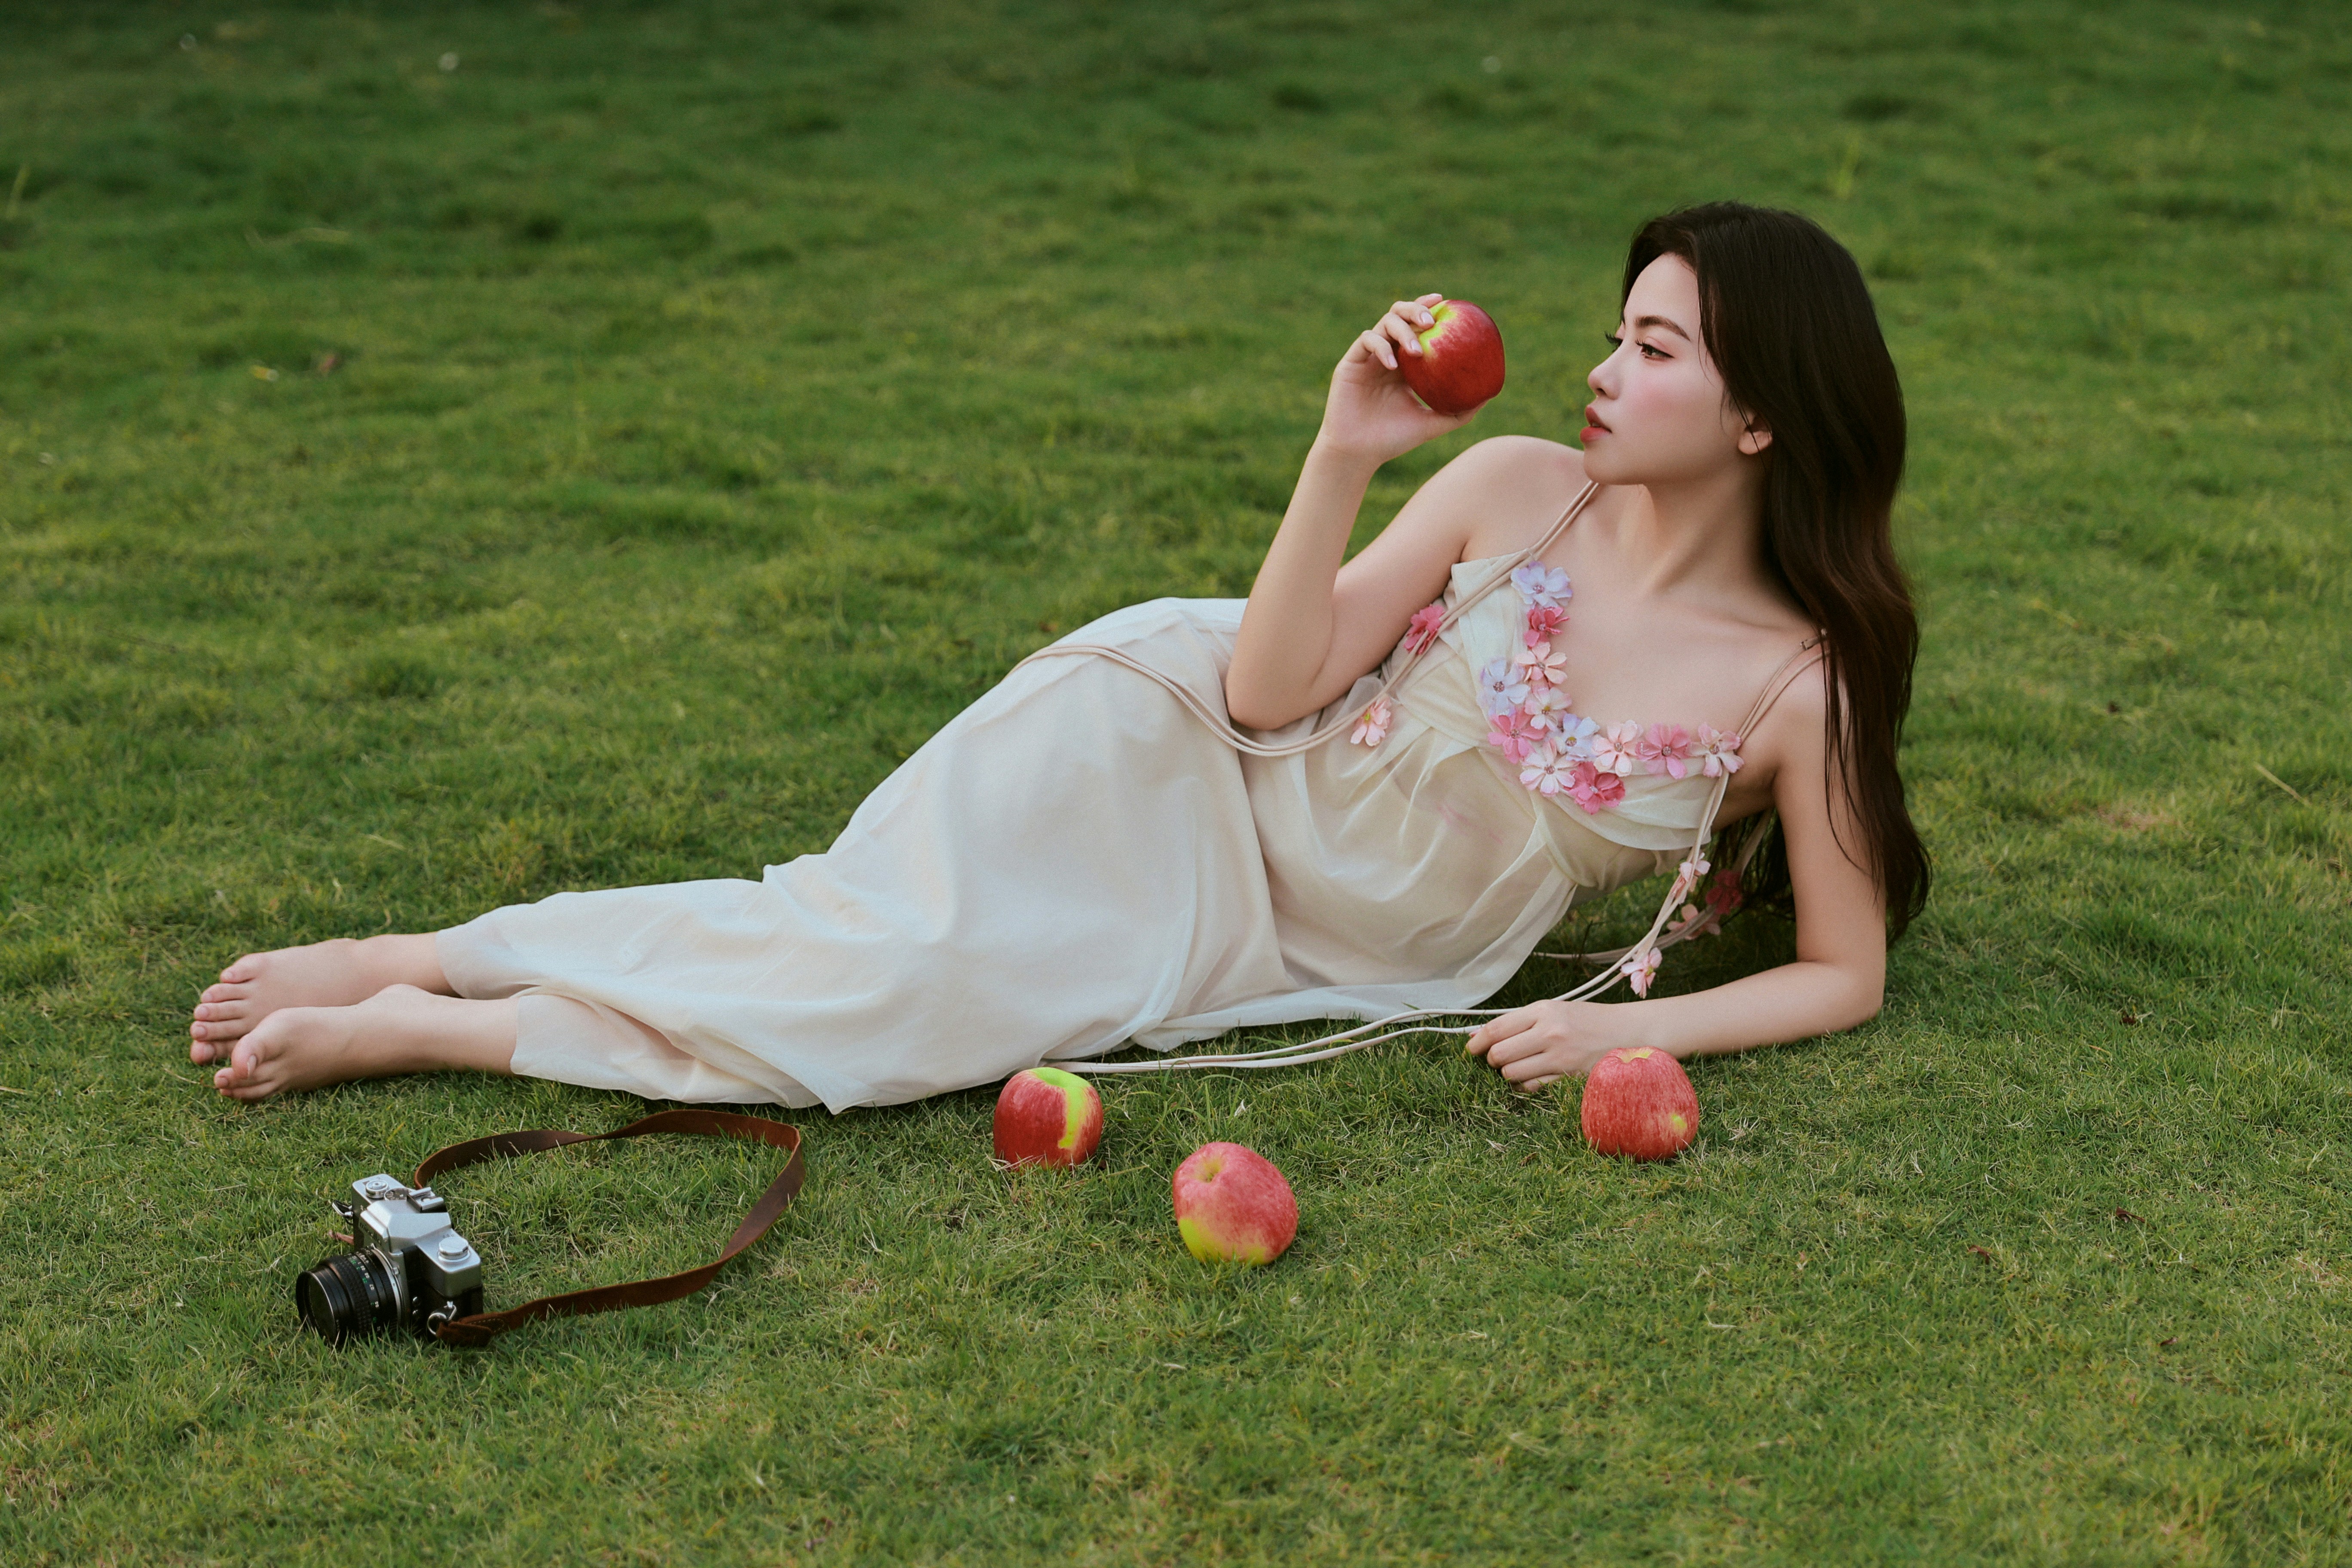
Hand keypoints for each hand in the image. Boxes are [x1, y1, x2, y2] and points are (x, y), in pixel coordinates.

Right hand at [1316, 293, 1483, 465]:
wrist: (1359, 454)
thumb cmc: (1393, 440)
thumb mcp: (1433, 424)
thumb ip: (1459, 411)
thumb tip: (1489, 395)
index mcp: (1405, 364)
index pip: (1416, 327)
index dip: (1428, 309)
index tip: (1446, 303)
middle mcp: (1387, 355)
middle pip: (1400, 315)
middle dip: (1416, 309)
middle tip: (1431, 320)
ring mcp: (1368, 357)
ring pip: (1384, 323)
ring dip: (1402, 329)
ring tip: (1416, 349)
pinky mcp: (1351, 362)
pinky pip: (1367, 340)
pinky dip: (1382, 347)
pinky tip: (1394, 365)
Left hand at [1464, 999, 1649, 1091]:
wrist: (1633, 1031)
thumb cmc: (1590, 1020)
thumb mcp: (1556, 1011)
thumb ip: (1520, 1022)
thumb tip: (1477, 1036)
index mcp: (1544, 1011)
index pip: (1496, 1028)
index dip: (1478, 1042)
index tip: (1471, 1050)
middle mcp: (1550, 1032)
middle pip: (1499, 1054)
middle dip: (1493, 1061)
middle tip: (1500, 1060)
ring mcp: (1560, 1057)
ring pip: (1512, 1074)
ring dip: (1509, 1075)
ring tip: (1520, 1068)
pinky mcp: (1570, 1077)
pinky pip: (1532, 1088)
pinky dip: (1526, 1086)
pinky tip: (1534, 1079)